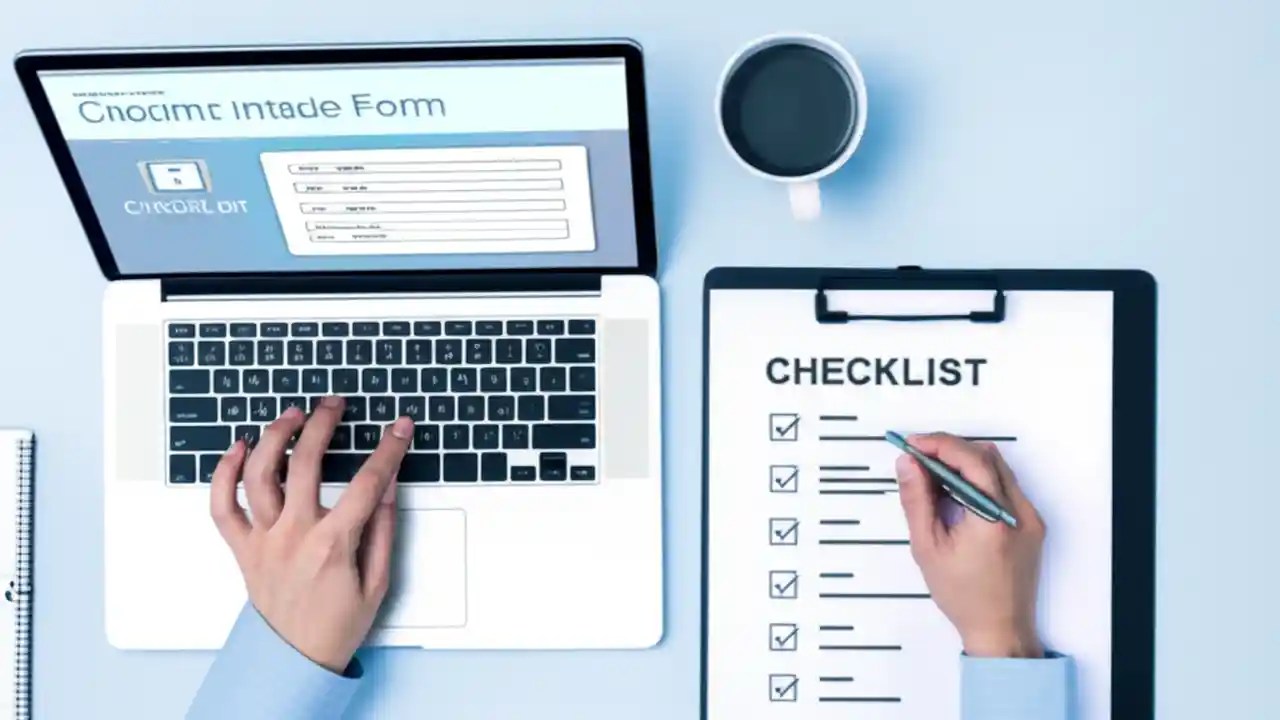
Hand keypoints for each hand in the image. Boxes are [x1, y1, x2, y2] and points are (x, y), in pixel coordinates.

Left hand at [209, 397, 411, 672]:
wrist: (296, 658)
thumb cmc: (338, 624)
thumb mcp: (378, 580)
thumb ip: (381, 528)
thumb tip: (387, 485)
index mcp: (332, 546)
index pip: (366, 483)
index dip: (387, 450)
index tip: (399, 428)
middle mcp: (292, 537)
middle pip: (305, 464)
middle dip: (323, 424)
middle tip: (335, 404)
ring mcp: (263, 540)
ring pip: (259, 475)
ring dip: (275, 437)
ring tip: (292, 415)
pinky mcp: (242, 548)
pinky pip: (222, 506)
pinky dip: (224, 473)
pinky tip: (240, 447)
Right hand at [894, 433, 1046, 658]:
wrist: (1000, 629)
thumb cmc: (964, 597)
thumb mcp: (927, 547)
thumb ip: (916, 500)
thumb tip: (908, 464)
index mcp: (993, 520)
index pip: (971, 460)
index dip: (939, 444)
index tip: (914, 444)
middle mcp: (1019, 513)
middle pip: (986, 457)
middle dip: (950, 449)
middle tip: (919, 456)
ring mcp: (1029, 517)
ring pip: (997, 468)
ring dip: (965, 462)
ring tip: (934, 475)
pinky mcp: (1030, 523)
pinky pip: (1005, 486)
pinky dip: (979, 479)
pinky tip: (956, 492)